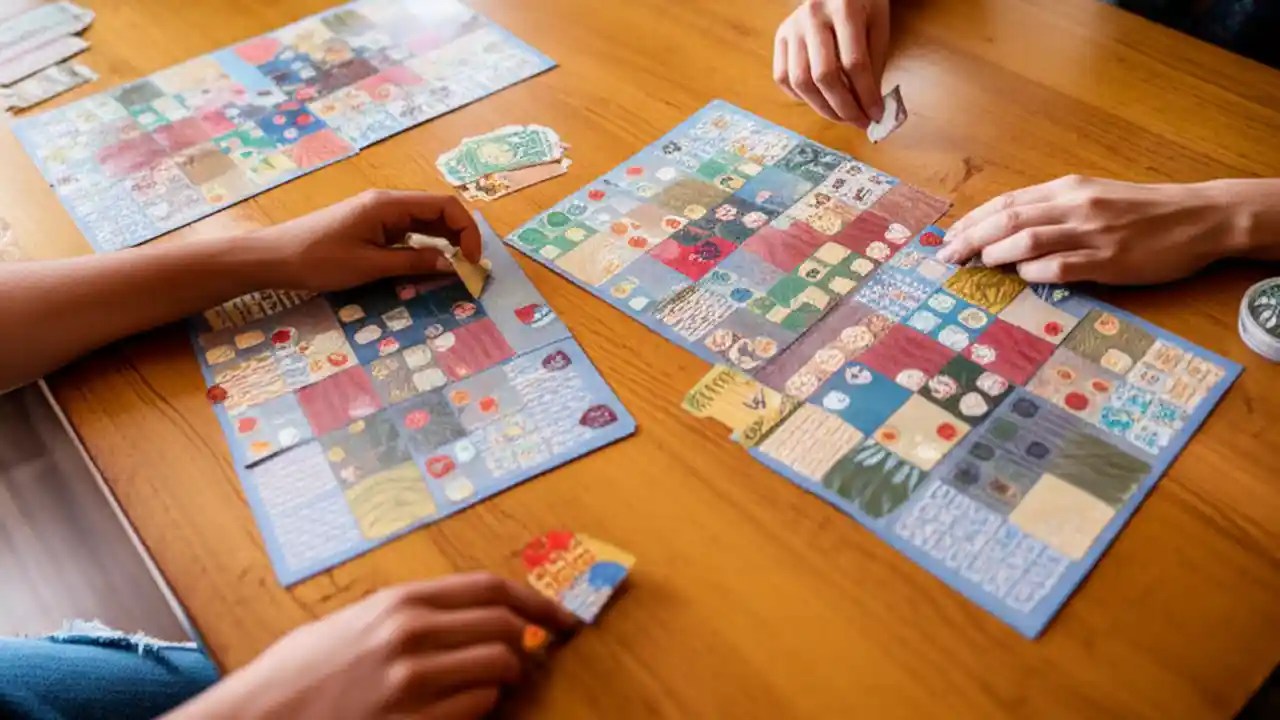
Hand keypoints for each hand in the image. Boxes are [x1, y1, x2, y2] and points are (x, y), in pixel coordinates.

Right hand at [168, 573, 577, 719]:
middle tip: (518, 660)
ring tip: (478, 688)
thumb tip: (475, 616)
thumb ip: (413, 613)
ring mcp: (412, 684)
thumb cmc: (300, 673)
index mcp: (398, 602)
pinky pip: (477, 713)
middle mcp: (410, 636)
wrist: (256, 719)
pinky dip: (479, 712)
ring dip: (500, 683)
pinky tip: (453, 712)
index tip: (562, 617)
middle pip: (505, 629)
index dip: (537, 601)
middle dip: (521, 646)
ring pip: (499, 672)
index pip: (491, 588)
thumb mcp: (354, 622)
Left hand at [249, 189, 481, 292]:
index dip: (466, 230)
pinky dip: (425, 246)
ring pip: (425, 222)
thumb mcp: (369, 266)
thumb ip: (413, 263)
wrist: (274, 257)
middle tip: (469, 267)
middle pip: (438, 211)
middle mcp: (388, 203)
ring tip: (456, 268)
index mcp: (389, 204)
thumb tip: (451, 265)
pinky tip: (430, 264)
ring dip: (445, 241)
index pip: (444, 205)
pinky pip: (408, 231)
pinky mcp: (371, 226)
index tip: (471, 260)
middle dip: (460, 236)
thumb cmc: (318, 260)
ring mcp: (379, 213)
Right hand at [773, 0, 889, 127]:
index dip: (866, 95)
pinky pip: (784, 77)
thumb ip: (874, 62)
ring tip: (841, 116)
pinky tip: (820, 100)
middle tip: (858, 122)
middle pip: (824, 75)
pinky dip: (801, 97)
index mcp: (844, 8)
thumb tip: (870, 105)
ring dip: (822, 108)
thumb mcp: (878, 24)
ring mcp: (792, 27)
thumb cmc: (862, 3)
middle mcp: (812, 16)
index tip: (876, 115)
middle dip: (844, 107)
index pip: (854, 63)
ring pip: (800, 81)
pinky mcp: (780, 37)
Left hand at [937, 176, 1243, 284]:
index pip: (1008, 202)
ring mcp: (1091, 233)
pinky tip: (1020, 277)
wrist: (1199, 217)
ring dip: (995, 254)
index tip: (948, 236)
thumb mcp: (1094, 198)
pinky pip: (1059, 266)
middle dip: (970, 238)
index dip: (973, 220)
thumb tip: (1008, 231)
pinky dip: (1033, 272)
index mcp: (1068, 189)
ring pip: (1028, 239)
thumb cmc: (1142, 211)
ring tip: (976, 265)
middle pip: (1008, 219)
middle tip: (945, 257)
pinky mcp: (1108, 259)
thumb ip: (1054, 211)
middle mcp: (1075, 206)